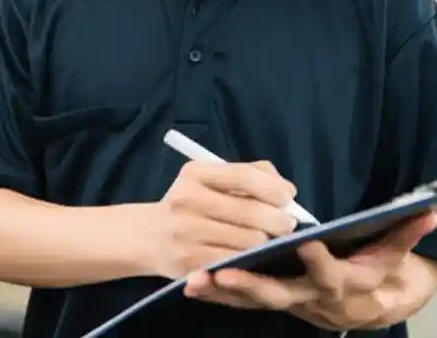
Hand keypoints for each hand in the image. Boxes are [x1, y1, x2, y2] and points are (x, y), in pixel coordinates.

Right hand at [144, 160, 299, 279]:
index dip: (273, 188)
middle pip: (250, 211)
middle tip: (287, 225)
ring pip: (249, 240)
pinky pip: (237, 261)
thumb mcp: (210, 179)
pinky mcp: (190, 262)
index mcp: (194, 173)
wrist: (149, 236)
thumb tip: (288, 191)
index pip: (244, 176)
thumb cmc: (191, 204)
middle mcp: (187, 199)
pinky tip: (250, 256)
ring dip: (265, 242)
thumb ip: (250, 174)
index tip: (287, 198)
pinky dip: (250, 260)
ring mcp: (186, 232)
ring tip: (265, 240)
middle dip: (278, 220)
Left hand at [183, 211, 436, 330]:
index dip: (319, 261)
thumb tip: (429, 211)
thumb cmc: (379, 274)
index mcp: (344, 284)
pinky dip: (218, 295)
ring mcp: (291, 303)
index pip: (330, 274)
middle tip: (224, 273)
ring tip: (194, 281)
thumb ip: (407, 233)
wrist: (370, 308)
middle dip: (251, 285)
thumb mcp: (395, 254)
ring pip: (255, 300)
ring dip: (224, 292)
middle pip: (280, 295)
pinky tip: (191, 285)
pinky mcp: (274, 301)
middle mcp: (313, 299)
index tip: (305, 243)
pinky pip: (242, 301)